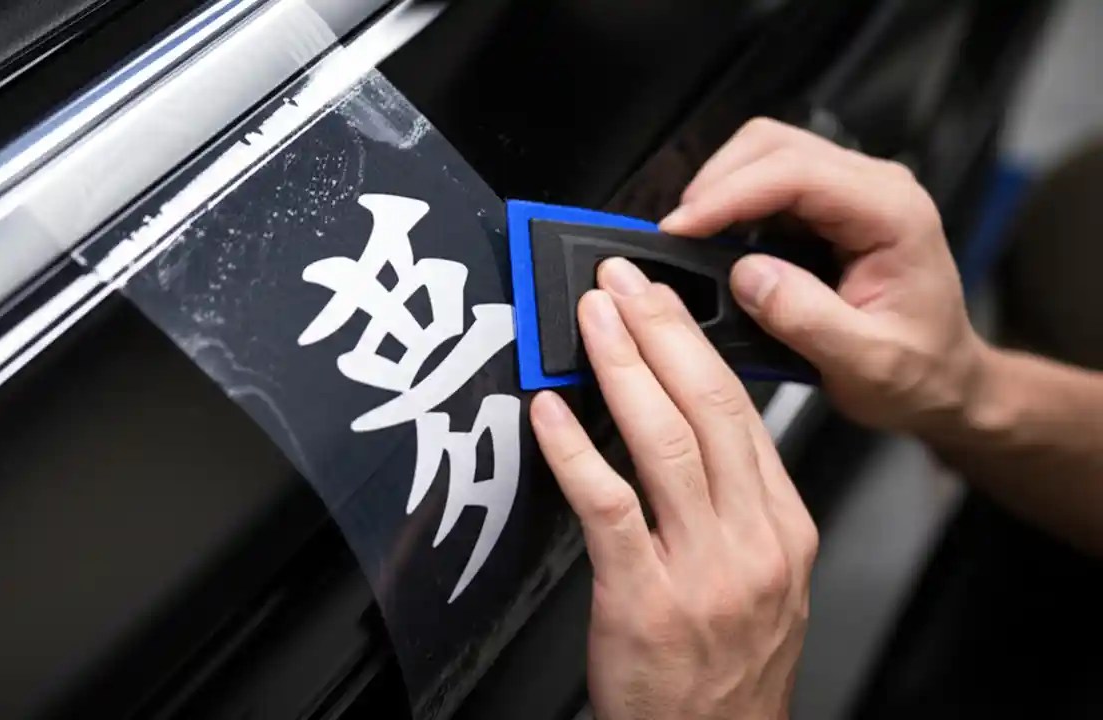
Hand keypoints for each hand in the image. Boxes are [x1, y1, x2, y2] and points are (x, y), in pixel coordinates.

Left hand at [530, 258, 816, 719]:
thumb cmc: (728, 671)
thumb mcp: (764, 581)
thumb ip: (735, 505)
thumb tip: (688, 425)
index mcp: (784, 528)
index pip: (744, 413)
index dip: (698, 345)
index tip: (666, 301)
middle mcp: (753, 541)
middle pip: (710, 408)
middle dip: (663, 332)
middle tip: (624, 282)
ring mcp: (704, 570)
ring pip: (665, 442)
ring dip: (622, 368)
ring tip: (592, 320)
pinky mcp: (645, 599)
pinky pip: (607, 504)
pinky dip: (575, 448)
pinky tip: (551, 409)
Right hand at [662, 118, 987, 436]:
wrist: (944, 382)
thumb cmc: (919, 373)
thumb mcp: (868, 363)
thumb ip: (808, 319)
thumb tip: (749, 276)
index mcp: (892, 213)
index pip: (796, 173)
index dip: (729, 194)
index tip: (681, 228)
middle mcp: (873, 188)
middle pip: (773, 146)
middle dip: (716, 183)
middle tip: (678, 234)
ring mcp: (849, 193)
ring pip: (764, 155)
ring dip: (719, 190)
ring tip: (691, 238)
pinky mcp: (826, 208)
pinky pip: (765, 183)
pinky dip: (730, 205)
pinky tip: (715, 241)